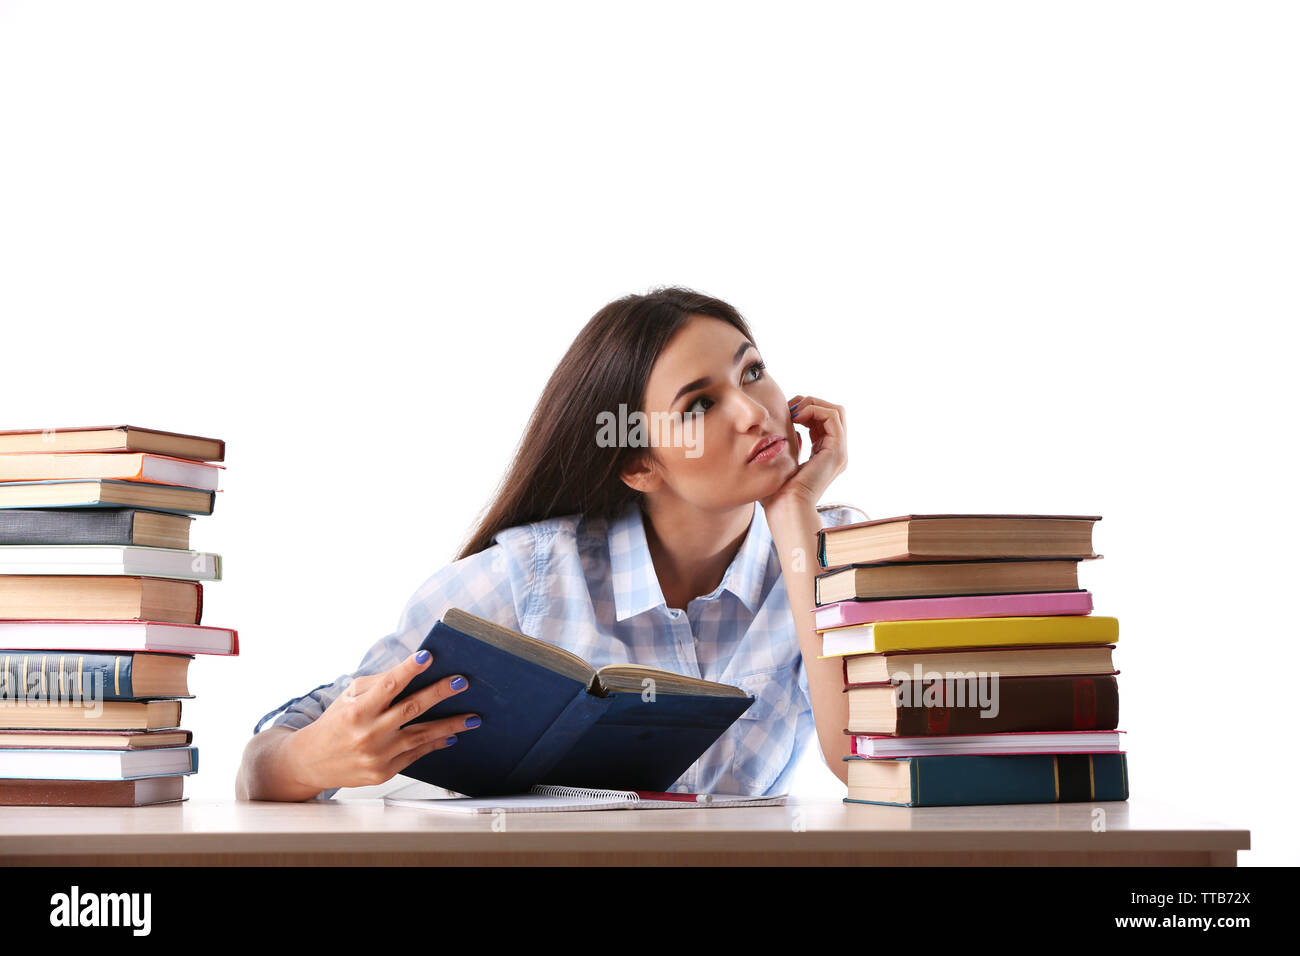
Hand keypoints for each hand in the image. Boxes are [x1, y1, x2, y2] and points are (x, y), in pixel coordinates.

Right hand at [285, 650, 480, 791]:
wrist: (311, 762)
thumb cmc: (334, 723)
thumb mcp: (348, 697)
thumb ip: (378, 684)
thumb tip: (411, 669)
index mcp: (357, 710)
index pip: (387, 685)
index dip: (409, 670)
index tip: (428, 655)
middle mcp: (368, 733)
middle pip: (411, 709)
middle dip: (439, 693)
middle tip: (461, 682)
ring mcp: (377, 756)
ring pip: (421, 736)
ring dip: (450, 725)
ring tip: (473, 717)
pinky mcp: (383, 773)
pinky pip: (415, 755)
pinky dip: (435, 744)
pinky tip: (452, 736)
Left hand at [760, 394, 847, 517]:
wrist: (785, 509)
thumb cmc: (777, 492)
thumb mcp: (783, 462)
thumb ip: (789, 446)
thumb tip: (792, 433)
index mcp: (825, 454)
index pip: (823, 420)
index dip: (805, 409)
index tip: (785, 412)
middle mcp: (836, 452)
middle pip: (833, 412)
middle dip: (810, 403)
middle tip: (790, 408)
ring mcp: (839, 452)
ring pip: (836, 410)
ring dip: (812, 404)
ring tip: (794, 412)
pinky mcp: (837, 451)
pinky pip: (832, 416)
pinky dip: (814, 409)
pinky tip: (796, 418)